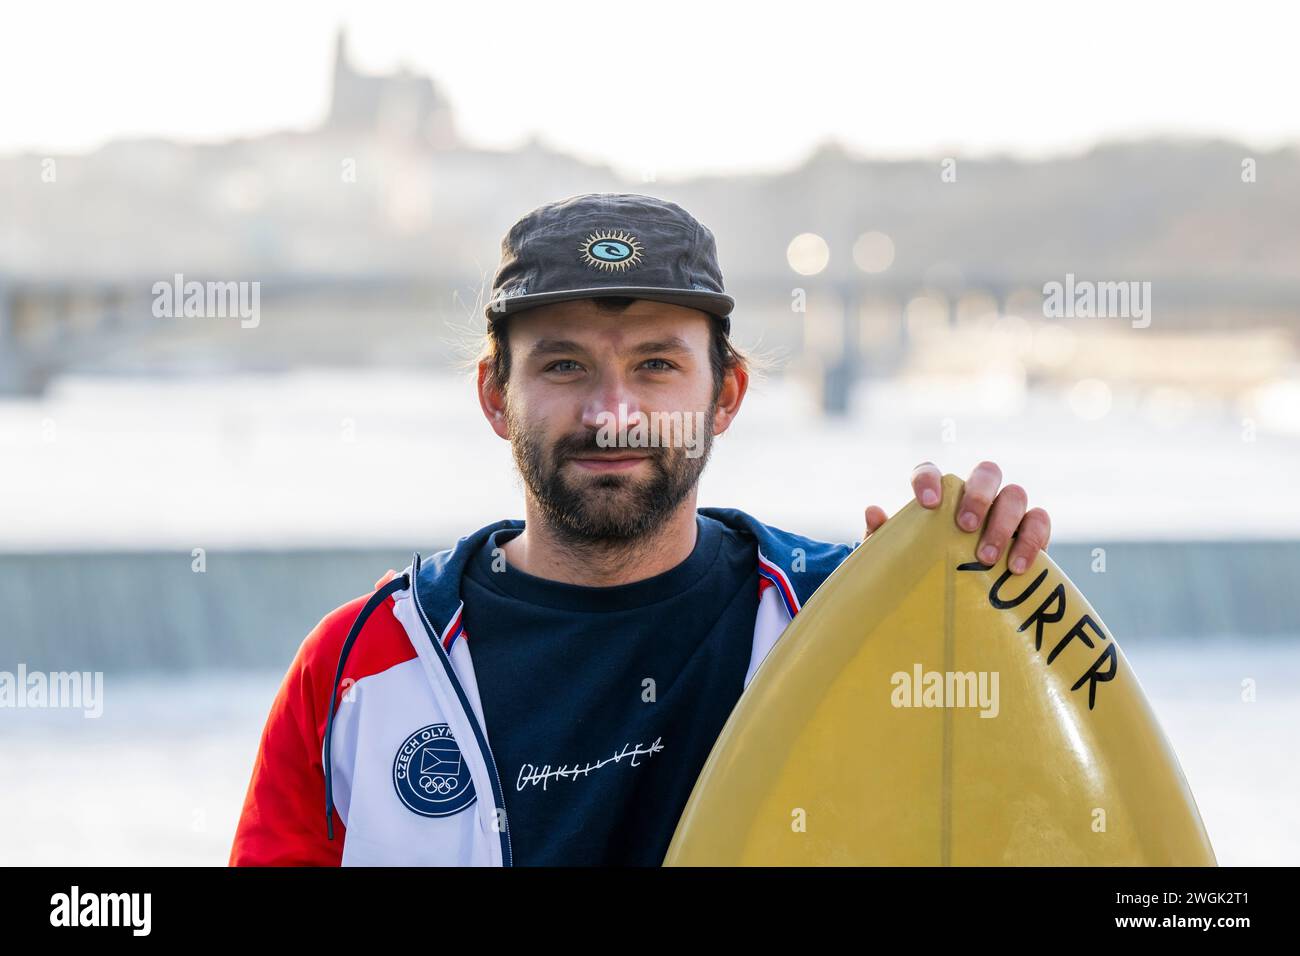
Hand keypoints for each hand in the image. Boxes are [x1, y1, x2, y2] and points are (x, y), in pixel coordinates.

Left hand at [863, 460, 1050, 573]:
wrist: (955, 601)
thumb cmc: (924, 572)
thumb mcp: (899, 560)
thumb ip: (884, 537)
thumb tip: (873, 511)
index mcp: (940, 495)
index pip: (931, 471)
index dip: (929, 479)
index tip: (927, 504)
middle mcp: (977, 495)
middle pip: (987, 472)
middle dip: (978, 496)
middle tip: (965, 527)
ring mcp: (1007, 511)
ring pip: (1016, 494)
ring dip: (1003, 522)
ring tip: (986, 557)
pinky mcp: (1031, 532)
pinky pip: (1040, 521)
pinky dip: (1031, 541)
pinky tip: (1016, 568)